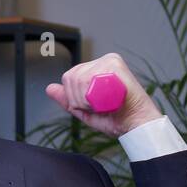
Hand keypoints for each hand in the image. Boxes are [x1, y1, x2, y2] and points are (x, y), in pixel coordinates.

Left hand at [45, 52, 163, 137]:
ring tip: (105, 104)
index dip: (75, 97)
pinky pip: (89, 81)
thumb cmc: (116, 118)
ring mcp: (109, 61)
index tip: (93, 105)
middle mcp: (102, 62)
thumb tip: (49, 89)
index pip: (70, 77)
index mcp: (96, 68)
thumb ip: (67, 99)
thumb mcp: (85, 110)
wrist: (136, 124)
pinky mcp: (115, 65)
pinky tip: (108, 100)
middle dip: (79, 99)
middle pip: (71, 77)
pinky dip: (94, 97)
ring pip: (79, 80)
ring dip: (87, 100)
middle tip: (100, 106)